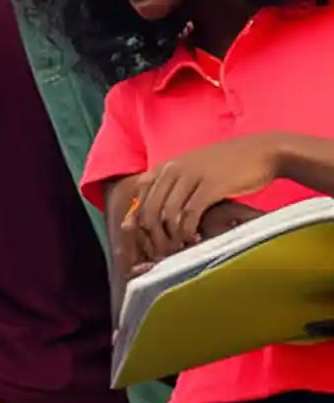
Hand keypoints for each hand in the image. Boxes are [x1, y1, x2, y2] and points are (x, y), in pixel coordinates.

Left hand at [130, 134, 282, 256]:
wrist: (262, 151)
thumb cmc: (227, 167)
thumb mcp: (191, 173)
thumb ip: (167, 191)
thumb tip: (141, 218)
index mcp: (165, 166)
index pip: (138, 197)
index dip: (140, 221)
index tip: (151, 238)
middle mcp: (173, 169)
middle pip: (148, 209)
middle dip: (153, 235)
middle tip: (164, 251)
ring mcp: (191, 175)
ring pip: (167, 213)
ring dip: (171, 236)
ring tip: (179, 247)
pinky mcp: (211, 185)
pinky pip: (190, 213)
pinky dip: (188, 230)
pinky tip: (194, 238)